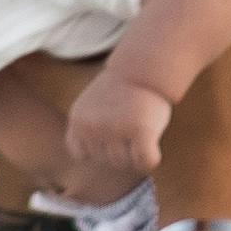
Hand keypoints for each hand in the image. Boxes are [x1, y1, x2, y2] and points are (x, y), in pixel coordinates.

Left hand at [54, 63, 171, 207]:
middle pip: (107, 161)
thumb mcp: (91, 105)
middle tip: (130, 122)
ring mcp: (115, 130)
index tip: (110, 129)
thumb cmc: (122, 87)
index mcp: (77, 121)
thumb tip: (86, 159)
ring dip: (136, 152)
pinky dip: (151, 158)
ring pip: (125, 164)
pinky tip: (152, 141)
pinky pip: (145, 162)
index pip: (82, 154)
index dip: (98, 147)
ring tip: (140, 126)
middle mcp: (93, 128)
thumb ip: (86, 129)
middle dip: (121, 148)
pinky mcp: (140, 131)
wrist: (144, 67)